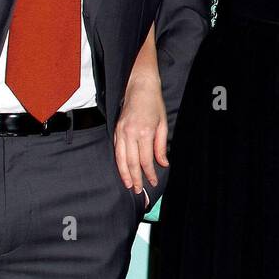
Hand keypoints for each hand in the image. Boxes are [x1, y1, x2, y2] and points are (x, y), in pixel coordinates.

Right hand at [113, 73, 166, 205]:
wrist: (139, 87)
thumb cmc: (154, 104)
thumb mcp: (163, 124)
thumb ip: (161, 146)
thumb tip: (163, 163)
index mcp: (144, 132)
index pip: (146, 160)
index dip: (150, 173)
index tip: (154, 182)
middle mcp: (130, 133)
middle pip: (132, 162)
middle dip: (136, 178)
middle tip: (138, 191)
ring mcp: (121, 132)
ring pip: (121, 158)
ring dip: (125, 174)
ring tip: (128, 185)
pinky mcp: (116, 130)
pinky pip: (116, 150)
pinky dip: (119, 162)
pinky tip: (122, 170)